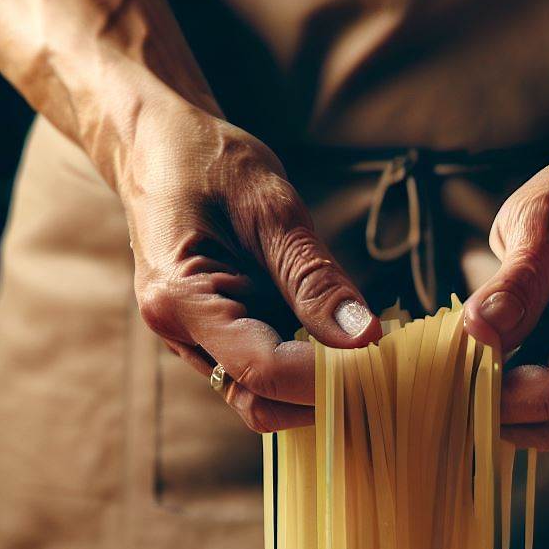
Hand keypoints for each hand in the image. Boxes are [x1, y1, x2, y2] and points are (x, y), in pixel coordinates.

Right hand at [122, 107, 380, 431]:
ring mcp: (194, 342)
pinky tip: (340, 344)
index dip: (328, 377)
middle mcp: (181, 333)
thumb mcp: (273, 209)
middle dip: (325, 394)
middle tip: (384, 363)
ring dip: (316, 389)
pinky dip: (305, 370)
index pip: (264, 370)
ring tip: (365, 352)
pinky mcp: (216, 339)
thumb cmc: (213, 164)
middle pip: (261, 401)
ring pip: (262, 399)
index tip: (383, 359)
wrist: (164, 146)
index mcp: (182, 299)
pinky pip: (262, 374)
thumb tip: (364, 336)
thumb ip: (315, 278)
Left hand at [464, 132, 548, 449]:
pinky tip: (482, 348)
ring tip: (458, 349)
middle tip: (436, 362)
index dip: (494, 391)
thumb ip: (519, 278)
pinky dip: (508, 384)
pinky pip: (545, 402)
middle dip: (489, 400)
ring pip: (544, 421)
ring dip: (496, 395)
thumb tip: (478, 329)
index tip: (442, 366)